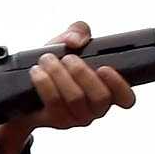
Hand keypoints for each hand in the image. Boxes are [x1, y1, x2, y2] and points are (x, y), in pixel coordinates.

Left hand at [0, 20, 136, 153]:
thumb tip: (75, 40)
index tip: (104, 68)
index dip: (120, 85)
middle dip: (82, 73)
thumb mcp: (70, 43)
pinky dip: (44, 83)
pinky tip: (37, 71)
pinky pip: (54, 103)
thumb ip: (79, 32)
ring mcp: (78, 118)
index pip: (126, 98)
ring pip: (76, 99)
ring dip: (60, 75)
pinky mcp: (59, 121)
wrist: (28, 87)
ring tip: (47, 59)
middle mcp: (97, 107)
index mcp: (108, 89)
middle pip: (100, 97)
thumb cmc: (57, 64)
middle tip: (68, 58)